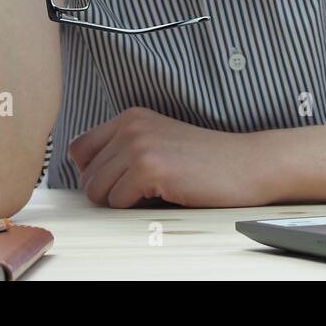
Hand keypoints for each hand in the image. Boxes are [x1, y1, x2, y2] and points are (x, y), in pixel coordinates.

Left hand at [68, 106, 273, 207]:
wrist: (247, 164)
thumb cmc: (205, 162)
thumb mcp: (158, 143)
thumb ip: (123, 152)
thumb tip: (86, 180)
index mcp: (130, 117)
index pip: (78, 149)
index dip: (94, 173)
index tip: (119, 182)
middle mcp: (130, 126)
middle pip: (86, 176)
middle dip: (109, 193)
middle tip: (143, 192)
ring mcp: (138, 145)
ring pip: (97, 192)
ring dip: (121, 202)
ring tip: (153, 193)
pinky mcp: (149, 167)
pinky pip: (117, 203)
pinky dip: (136, 208)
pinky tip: (164, 195)